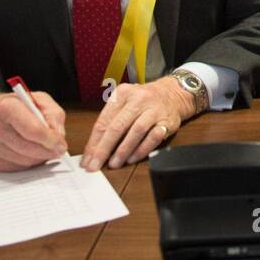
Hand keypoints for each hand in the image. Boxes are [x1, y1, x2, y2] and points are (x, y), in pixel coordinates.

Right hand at [0, 89, 66, 171]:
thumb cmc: (15, 107)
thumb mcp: (38, 100)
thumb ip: (53, 114)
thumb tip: (59, 137)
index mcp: (6, 107)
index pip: (32, 129)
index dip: (50, 139)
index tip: (61, 144)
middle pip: (30, 148)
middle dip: (48, 150)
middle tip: (59, 149)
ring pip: (26, 161)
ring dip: (39, 157)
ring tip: (41, 146)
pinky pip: (18, 168)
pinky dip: (29, 162)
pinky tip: (27, 151)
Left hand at [81, 77, 195, 170]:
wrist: (172, 94)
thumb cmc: (143, 101)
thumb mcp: (124, 102)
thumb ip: (110, 121)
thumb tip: (94, 149)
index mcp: (122, 94)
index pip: (103, 121)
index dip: (93, 143)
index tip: (87, 159)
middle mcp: (138, 100)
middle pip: (117, 127)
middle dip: (104, 149)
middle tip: (95, 165)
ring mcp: (153, 110)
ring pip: (136, 131)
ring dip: (123, 150)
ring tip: (114, 164)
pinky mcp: (166, 121)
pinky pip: (153, 137)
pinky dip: (142, 150)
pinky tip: (133, 158)